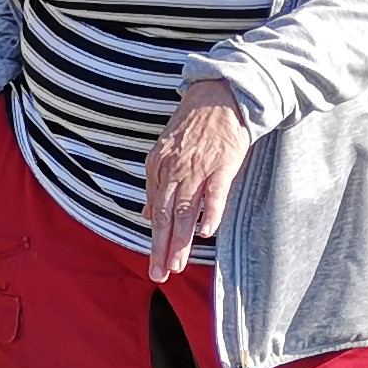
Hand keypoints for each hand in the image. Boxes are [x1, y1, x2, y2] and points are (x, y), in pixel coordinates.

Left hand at [144, 78, 250, 281]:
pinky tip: (206, 233)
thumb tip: (145, 214)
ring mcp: (197, 167)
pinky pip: (215, 193)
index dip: (154, 239)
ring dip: (180, 240)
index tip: (154, 262)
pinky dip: (210, 213)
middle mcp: (174, 169)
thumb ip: (156, 183)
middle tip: (159, 274)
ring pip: (185, 210)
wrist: (222, 94)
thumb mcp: (166, 150)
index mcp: (158, 166)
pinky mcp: (222, 163)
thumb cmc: (196, 123)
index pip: (153, 210)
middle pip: (164, 215)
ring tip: (176, 265)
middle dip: (161, 248)